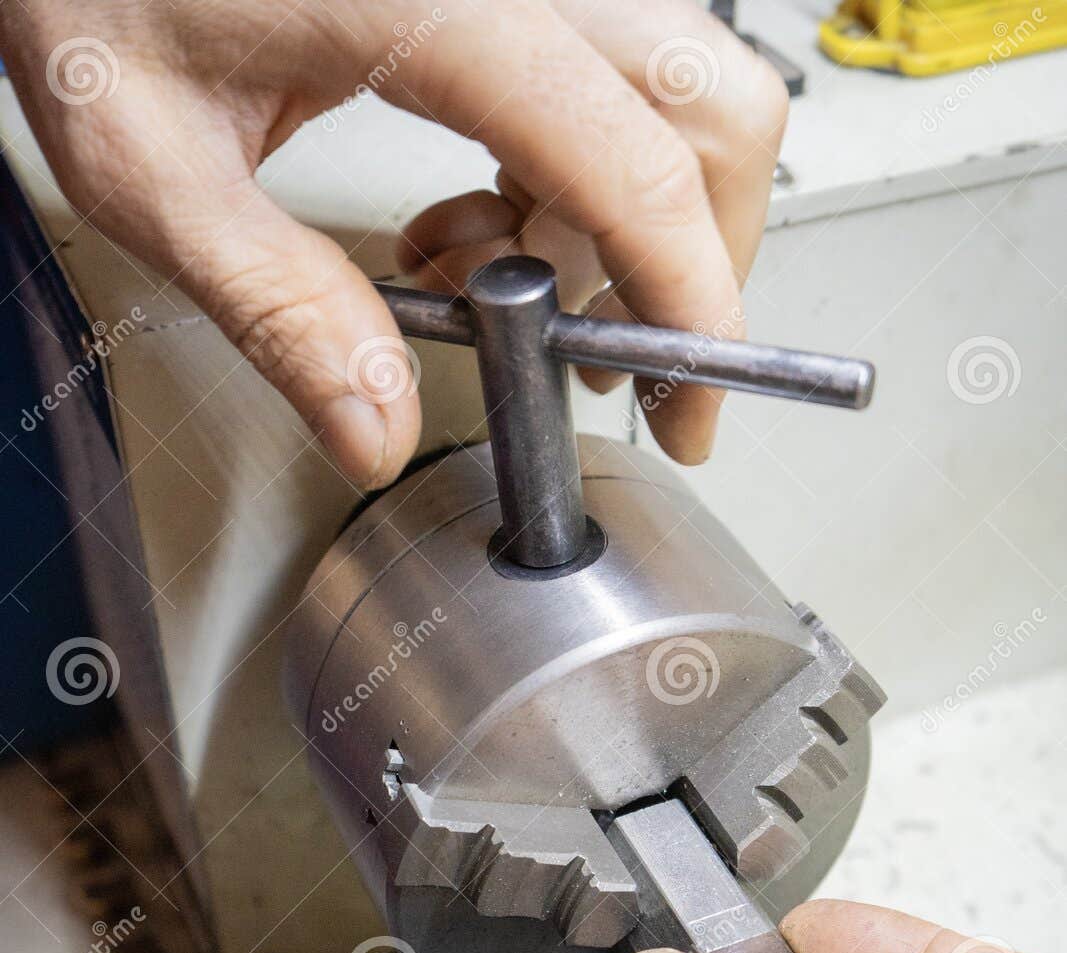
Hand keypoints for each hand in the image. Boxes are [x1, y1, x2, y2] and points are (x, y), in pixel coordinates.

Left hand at [0, 1, 785, 486]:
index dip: (690, 300)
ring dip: (616, 219)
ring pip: (673, 91)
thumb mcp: (151, 164)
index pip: (636, 163)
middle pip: (710, 108)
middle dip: (688, 260)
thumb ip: (277, 307)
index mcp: (437, 0)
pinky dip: (572, 172)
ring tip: (477, 281)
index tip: (691, 399)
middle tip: (616, 366)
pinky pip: (605, 73)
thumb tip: (377, 424)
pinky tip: (467, 216)